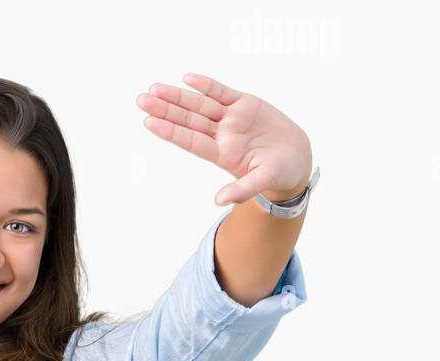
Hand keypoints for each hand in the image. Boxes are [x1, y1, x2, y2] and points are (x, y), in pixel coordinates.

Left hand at [136, 73, 312, 206]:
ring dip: (178, 96)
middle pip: (189, 120)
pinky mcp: (245, 104)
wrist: (296, 159)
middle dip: (166, 110)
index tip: (149, 122)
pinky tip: (188, 79)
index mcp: (222, 154)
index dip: (170, 131)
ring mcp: (232, 119)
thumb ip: (241, 190)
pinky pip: (222, 92)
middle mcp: (222, 135)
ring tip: (155, 89)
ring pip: (200, 104)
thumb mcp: (261, 182)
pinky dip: (206, 85)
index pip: (191, 141)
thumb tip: (219, 201)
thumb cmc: (278, 174)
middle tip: (142, 100)